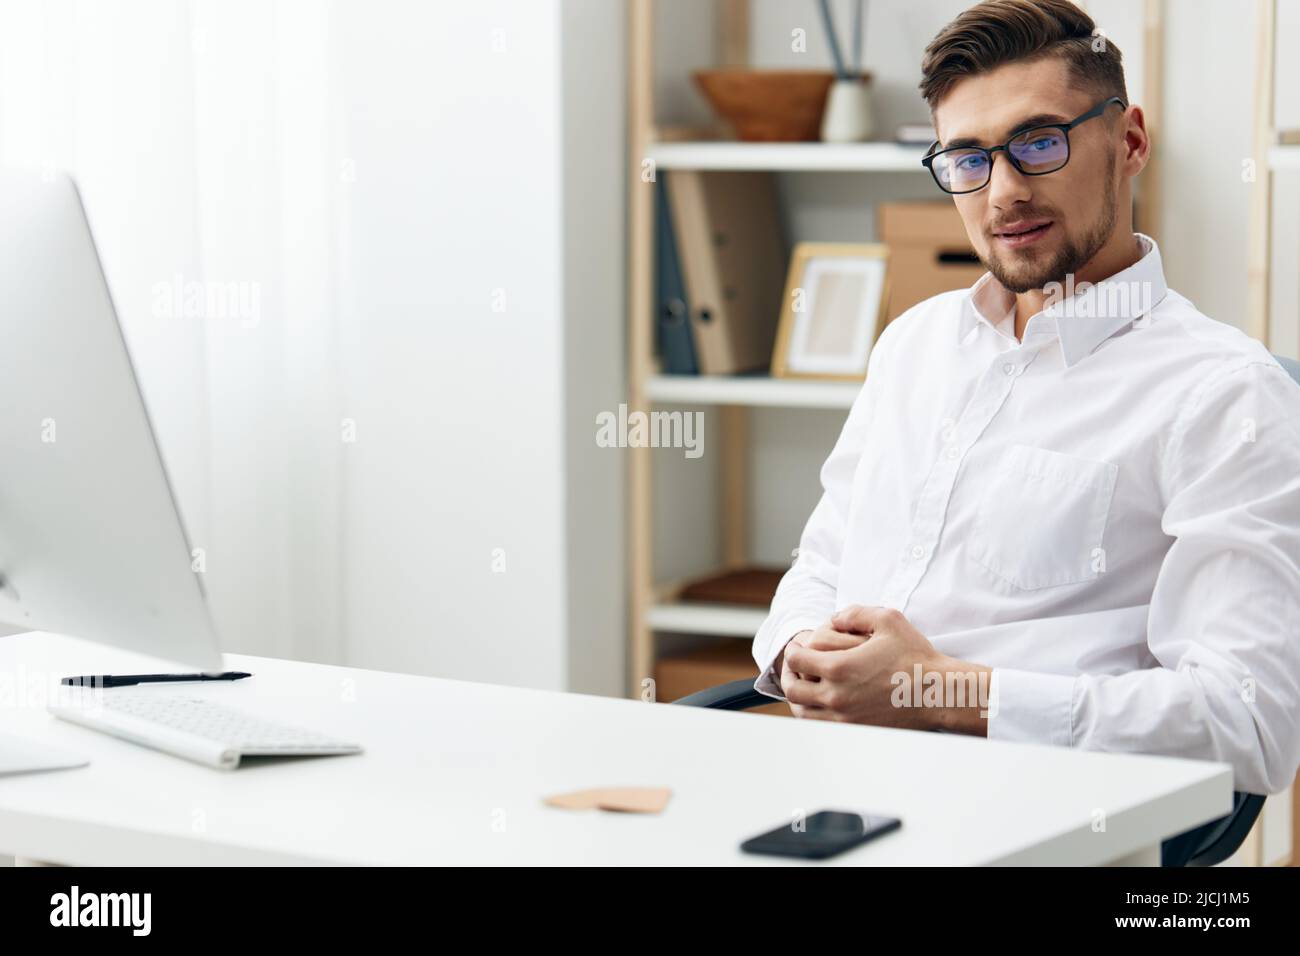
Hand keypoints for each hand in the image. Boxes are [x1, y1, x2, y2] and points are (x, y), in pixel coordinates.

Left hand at [781, 605, 988, 733]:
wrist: (938, 693)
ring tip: (803, 686)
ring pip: (803, 713)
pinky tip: (821, 704)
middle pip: (793, 689)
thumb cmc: (915, 656)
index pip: (796, 660)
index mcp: (839, 668)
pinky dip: (814, 715)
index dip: (792, 651)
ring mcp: (845, 718)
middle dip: (789, 674)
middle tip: (793, 667)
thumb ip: (855, 613)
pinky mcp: (856, 731)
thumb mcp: (888, 619)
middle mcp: (837, 696)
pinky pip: (821, 727)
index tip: (797, 648)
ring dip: (798, 698)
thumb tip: (834, 619)